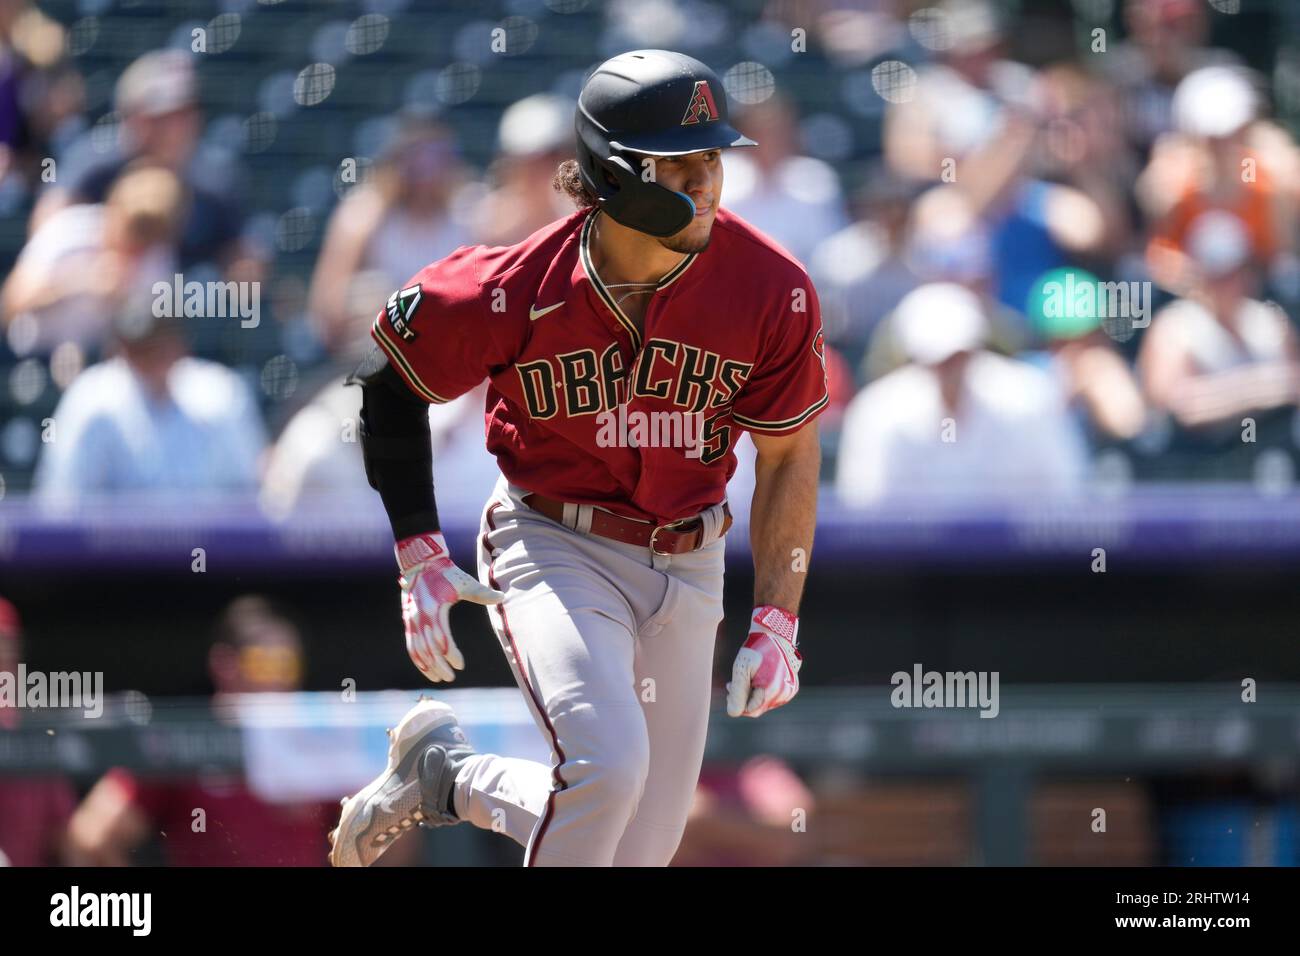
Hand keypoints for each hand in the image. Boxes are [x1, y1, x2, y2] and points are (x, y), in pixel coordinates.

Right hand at [394, 532, 504, 682]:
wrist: (421, 563)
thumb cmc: (446, 573)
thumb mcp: (464, 583)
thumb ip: (482, 593)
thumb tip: (503, 596)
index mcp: (435, 609)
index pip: (442, 639)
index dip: (450, 654)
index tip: (461, 665)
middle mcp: (420, 617)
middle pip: (428, 649)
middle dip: (439, 666)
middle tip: (450, 678)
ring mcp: (412, 620)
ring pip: (416, 650)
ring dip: (426, 666)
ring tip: (438, 678)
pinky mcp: (408, 620)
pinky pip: (410, 644)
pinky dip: (417, 658)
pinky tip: (425, 667)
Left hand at [726, 605, 801, 717]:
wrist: (774, 634)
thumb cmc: (756, 650)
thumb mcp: (741, 669)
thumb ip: (737, 692)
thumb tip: (733, 713)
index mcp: (772, 690)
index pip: (750, 711)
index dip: (737, 703)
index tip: (730, 688)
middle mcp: (784, 694)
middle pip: (758, 707)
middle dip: (743, 698)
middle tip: (732, 684)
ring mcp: (789, 691)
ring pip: (765, 702)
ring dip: (752, 694)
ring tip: (743, 678)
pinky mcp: (791, 687)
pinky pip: (773, 696)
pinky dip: (762, 690)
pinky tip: (755, 678)